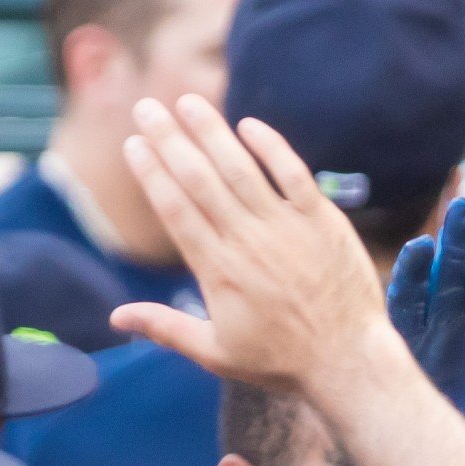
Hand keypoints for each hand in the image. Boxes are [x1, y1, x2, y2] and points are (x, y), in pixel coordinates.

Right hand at [110, 95, 387, 395]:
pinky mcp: (322, 222)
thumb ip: (166, 327)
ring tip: (187, 102)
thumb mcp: (217, 354)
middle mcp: (246, 241)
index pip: (174, 208)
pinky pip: (293, 174)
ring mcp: (286, 228)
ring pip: (240, 169)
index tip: (134, 145)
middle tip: (147, 107)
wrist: (348, 362)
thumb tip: (116, 317)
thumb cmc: (282, 363)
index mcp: (216, 269)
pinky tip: (248, 125)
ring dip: (211, 132)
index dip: (151, 172)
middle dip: (169, 139)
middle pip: (199, 179)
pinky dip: (271, 148)